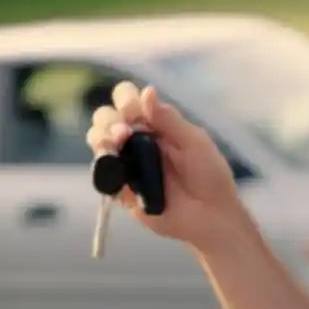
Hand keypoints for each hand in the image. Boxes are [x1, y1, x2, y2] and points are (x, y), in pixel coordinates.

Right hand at [86, 81, 249, 253]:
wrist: (210, 217)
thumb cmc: (209, 175)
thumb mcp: (194, 142)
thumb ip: (169, 119)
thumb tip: (146, 91)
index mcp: (155, 124)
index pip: (129, 100)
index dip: (124, 99)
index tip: (132, 111)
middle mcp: (136, 140)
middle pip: (106, 118)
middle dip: (109, 120)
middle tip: (123, 133)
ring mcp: (127, 164)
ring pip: (98, 141)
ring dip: (101, 138)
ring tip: (115, 145)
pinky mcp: (121, 189)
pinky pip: (102, 175)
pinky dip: (103, 167)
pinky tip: (113, 167)